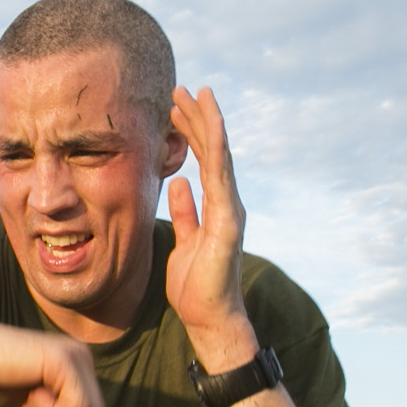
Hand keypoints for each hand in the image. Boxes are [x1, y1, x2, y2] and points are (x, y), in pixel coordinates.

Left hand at [165, 86, 257, 371]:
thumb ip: (186, 213)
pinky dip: (215, 150)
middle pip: (213, 150)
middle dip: (197, 118)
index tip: (175, 107)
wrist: (208, 318)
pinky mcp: (229, 222)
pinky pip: (221, 179)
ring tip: (193, 93)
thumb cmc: (196, 287)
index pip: (203, 160)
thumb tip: (178, 184)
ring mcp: (231, 210)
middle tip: (181, 88)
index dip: (190, 132)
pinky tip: (209, 125)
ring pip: (219, 156)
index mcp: (216, 207)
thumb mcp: (183, 242)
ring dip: (206, 123)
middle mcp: (227, 203)